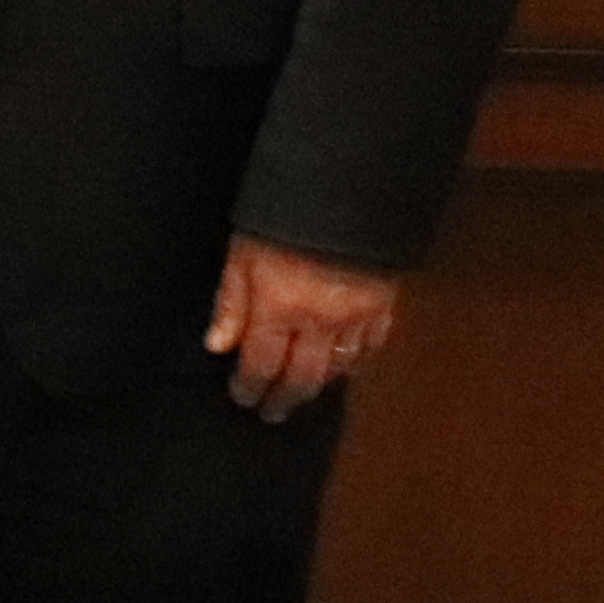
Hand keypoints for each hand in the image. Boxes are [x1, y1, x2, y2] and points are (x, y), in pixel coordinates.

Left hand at [206, 234, 397, 419]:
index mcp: (279, 310)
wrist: (347, 189)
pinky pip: (372, 345)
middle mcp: (320, 322)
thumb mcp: (241, 252)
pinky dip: (357, 361)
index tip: (243, 398)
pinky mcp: (385, 302)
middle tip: (272, 413)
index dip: (250, 387)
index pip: (261, 366)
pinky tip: (347, 365)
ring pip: (340, 368)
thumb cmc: (283, 216)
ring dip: (320, 385)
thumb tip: (218, 345)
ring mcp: (357, 316)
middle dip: (285, 400)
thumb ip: (231, 302)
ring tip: (304, 393)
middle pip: (303, 378)